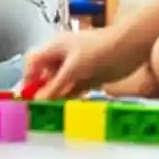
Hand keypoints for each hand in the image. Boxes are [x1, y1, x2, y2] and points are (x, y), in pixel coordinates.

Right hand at [23, 26, 146, 99]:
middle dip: (43, 91)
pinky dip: (71, 99)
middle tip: (42, 109)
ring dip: (57, 97)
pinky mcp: (88, 78)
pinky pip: (74, 90)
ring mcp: (76, 68)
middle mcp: (63, 58)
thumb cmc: (100, 50)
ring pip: (60, 85)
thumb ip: (55, 86)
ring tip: (56, 111)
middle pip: (45, 76)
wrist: (131, 47)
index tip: (28, 96)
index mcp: (55, 48)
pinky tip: (71, 108)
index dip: (28, 78)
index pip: (33, 62)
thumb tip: (38, 100)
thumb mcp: (73, 69)